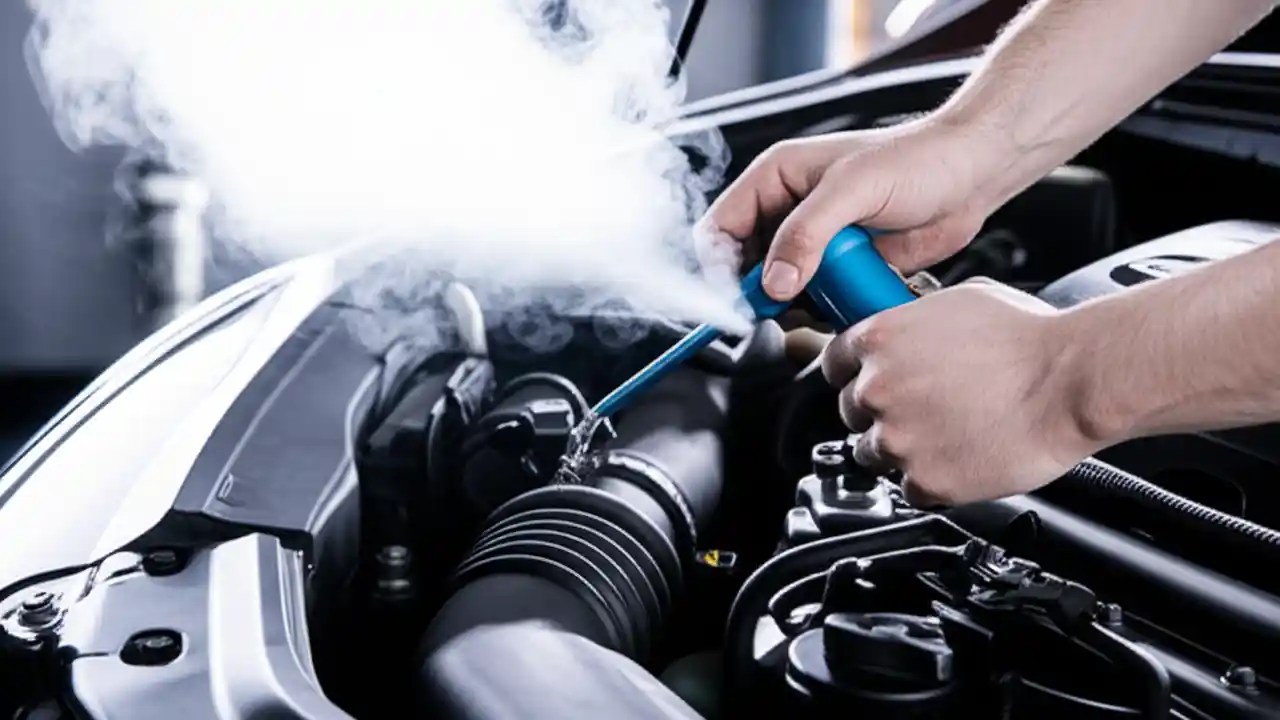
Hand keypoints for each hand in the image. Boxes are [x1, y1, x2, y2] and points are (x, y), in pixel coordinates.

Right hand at [696, 118, 1004, 300]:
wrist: (971, 175)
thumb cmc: (916, 160)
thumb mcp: (852, 191)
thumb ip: (806, 235)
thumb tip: (774, 283)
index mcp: (775, 178)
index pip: (720, 229)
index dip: (718, 266)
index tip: (737, 298)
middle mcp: (787, 210)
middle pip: (744, 265)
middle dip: (757, 292)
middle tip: (781, 309)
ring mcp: (814, 240)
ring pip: (778, 288)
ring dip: (792, 305)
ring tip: (821, 300)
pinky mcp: (839, 266)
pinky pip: (813, 298)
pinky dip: (820, 310)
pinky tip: (842, 302)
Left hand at [820, 280, 1097, 505]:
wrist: (1072, 381)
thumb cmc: (1031, 339)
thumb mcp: (960, 301)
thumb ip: (915, 320)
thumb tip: (906, 325)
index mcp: (879, 339)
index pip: (833, 363)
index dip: (854, 373)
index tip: (868, 381)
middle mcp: (877, 389)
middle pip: (852, 412)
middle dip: (882, 412)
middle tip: (923, 410)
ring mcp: (897, 438)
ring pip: (875, 454)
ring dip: (903, 448)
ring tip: (948, 435)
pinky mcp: (924, 480)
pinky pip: (910, 488)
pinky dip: (931, 480)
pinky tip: (961, 458)